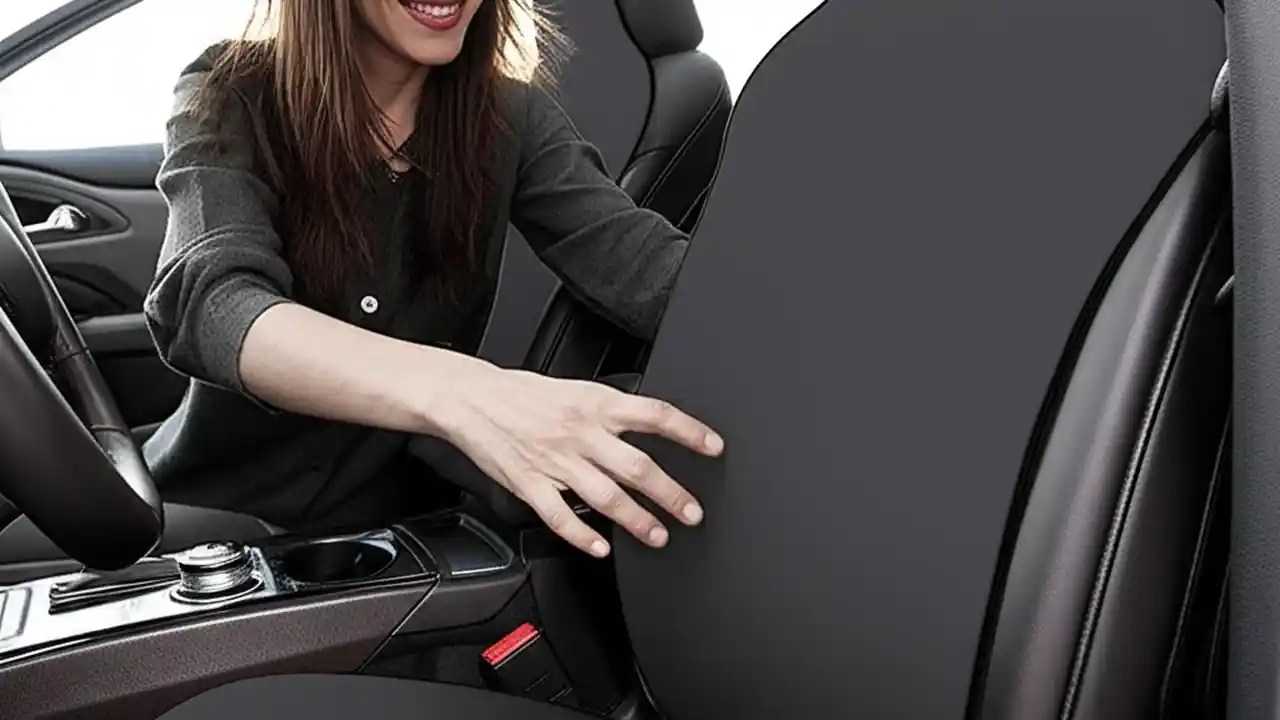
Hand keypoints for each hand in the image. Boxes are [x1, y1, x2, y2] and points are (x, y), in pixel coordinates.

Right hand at [438, 366, 722, 556]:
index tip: (714, 448)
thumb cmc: (522, 394)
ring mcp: (556, 461)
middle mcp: (581, 432)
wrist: (470, 398)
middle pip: (638, 466)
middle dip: (671, 494)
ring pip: (606, 496)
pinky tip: (601, 548)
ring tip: (659, 536)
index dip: (689, 432)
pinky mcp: (530, 484)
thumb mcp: (575, 390)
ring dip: (637, 520)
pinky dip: (583, 537)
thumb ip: (609, 412)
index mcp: (596, 403)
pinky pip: (562, 516)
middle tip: (693, 512)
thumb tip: (647, 425)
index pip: (655, 415)